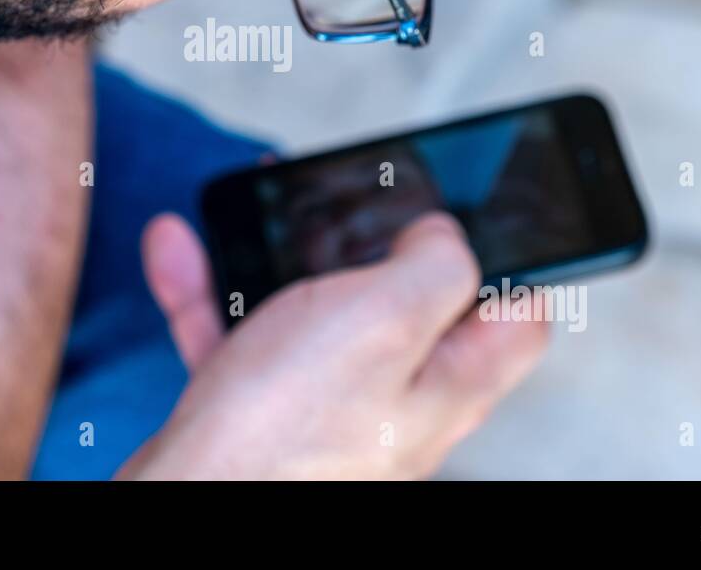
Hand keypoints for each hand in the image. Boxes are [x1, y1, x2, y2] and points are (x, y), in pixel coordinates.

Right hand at [119, 211, 548, 479]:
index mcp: (450, 381)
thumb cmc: (284, 428)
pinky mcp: (265, 415)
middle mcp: (397, 401)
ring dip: (279, 257)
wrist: (190, 494)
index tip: (471, 219)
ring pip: (316, 313)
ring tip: (253, 212)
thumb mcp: (386, 317)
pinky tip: (181, 253)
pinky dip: (216, 293)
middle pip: (411, 308)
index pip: (519, 319)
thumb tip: (445, 237)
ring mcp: (330, 409)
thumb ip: (437, 266)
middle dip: (374, 245)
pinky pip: (245, 337)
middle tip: (350, 207)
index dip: (507, 260)